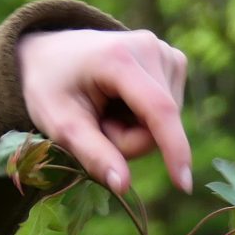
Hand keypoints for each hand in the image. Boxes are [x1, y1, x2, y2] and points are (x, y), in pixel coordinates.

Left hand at [17, 27, 192, 196]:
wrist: (51, 52)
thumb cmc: (50, 87)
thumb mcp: (60, 123)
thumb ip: (92, 154)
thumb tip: (122, 186)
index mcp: (119, 57)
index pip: (158, 109)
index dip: (174, 148)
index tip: (184, 185)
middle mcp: (150, 48)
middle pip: (158, 124)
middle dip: (127, 139)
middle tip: (95, 122)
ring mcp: (165, 52)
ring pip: (166, 121)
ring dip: (134, 128)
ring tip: (105, 108)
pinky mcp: (173, 61)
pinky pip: (169, 111)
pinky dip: (144, 117)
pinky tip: (122, 100)